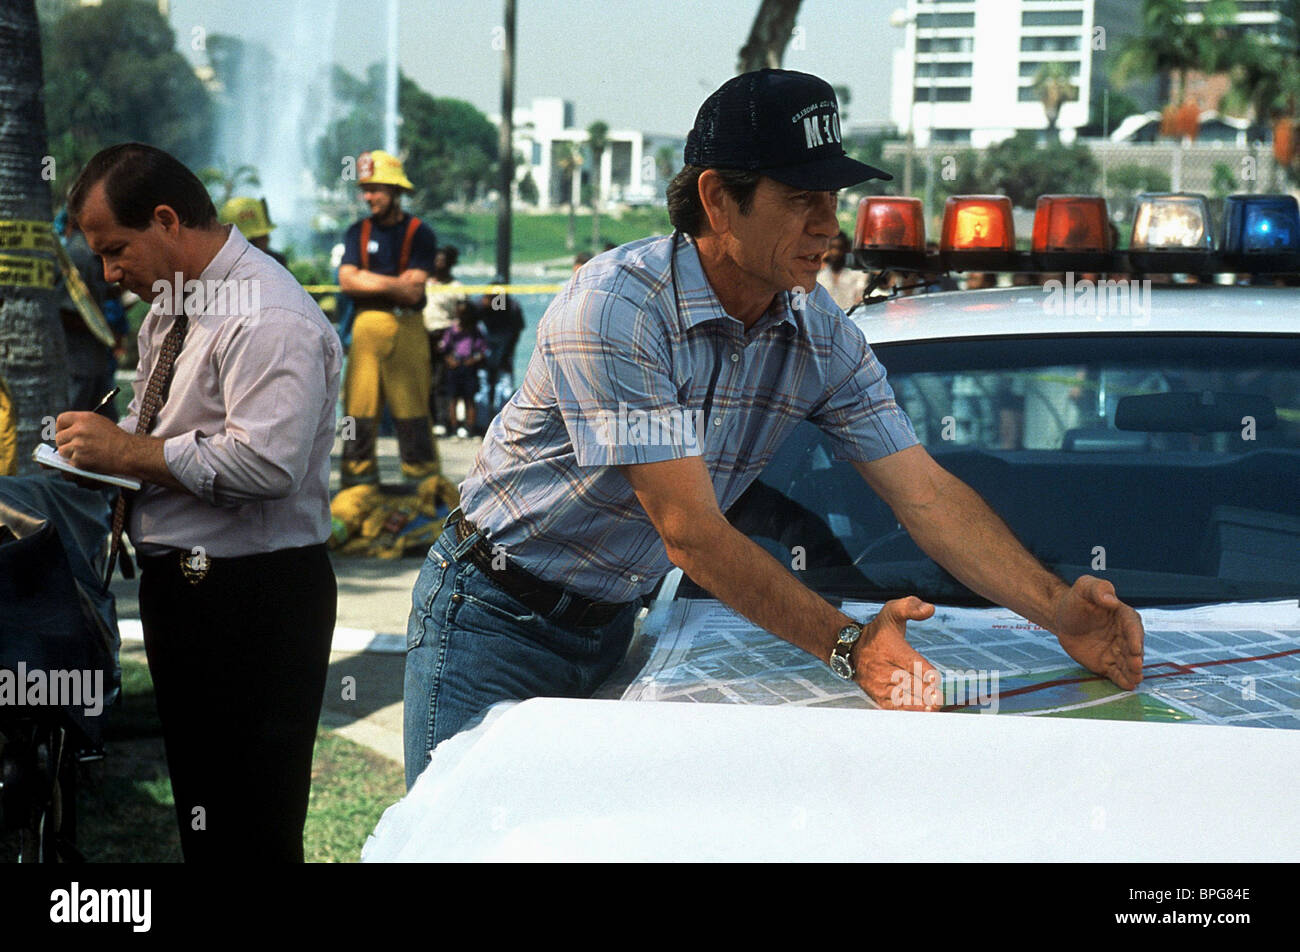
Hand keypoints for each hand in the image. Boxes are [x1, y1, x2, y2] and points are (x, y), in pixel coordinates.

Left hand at [54, 411, 129, 472]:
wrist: (129, 453)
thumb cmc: (116, 438)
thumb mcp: (99, 423)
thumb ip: (81, 424)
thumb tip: (61, 431)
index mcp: (84, 418)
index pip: (61, 420)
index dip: (61, 428)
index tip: (66, 433)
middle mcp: (79, 430)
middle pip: (59, 437)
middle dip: (65, 443)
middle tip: (76, 446)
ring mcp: (78, 445)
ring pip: (62, 451)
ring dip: (69, 454)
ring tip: (84, 454)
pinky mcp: (79, 460)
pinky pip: (69, 462)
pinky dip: (77, 464)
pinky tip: (89, 461)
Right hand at [853, 596, 941, 709]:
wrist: (850, 648)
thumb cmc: (878, 631)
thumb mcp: (892, 611)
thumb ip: (911, 607)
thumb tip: (930, 609)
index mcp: (893, 649)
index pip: (911, 662)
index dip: (924, 671)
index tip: (935, 678)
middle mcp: (886, 669)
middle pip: (909, 684)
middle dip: (925, 692)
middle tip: (939, 698)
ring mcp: (881, 685)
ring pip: (902, 698)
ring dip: (918, 705)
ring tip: (933, 708)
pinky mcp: (879, 696)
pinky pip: (893, 708)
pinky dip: (908, 713)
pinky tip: (922, 715)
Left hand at [1052, 575, 1144, 690]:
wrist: (1062, 618)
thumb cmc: (1076, 600)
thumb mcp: (1084, 588)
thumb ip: (1098, 589)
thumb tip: (1111, 599)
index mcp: (1123, 616)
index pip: (1132, 626)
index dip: (1135, 637)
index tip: (1136, 647)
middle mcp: (1125, 635)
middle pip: (1133, 647)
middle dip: (1136, 658)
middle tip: (1136, 666)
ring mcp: (1117, 650)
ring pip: (1127, 662)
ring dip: (1132, 671)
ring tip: (1135, 680)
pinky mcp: (1107, 663)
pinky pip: (1117, 672)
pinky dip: (1123, 679)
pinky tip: (1127, 686)